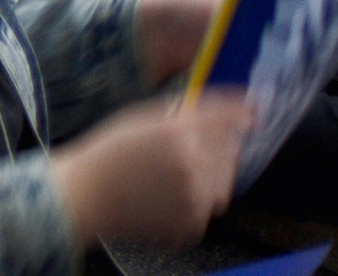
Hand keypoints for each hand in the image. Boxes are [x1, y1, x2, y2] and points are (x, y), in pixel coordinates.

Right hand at [44, 87, 248, 250]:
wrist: (85, 196)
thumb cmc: (108, 153)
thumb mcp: (141, 119)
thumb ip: (184, 115)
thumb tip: (224, 113)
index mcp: (179, 133)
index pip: (228, 119)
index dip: (243, 113)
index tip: (252, 111)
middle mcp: (193, 166)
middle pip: (231, 152)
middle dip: (219, 147)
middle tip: (189, 147)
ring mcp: (195, 199)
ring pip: (224, 183)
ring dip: (211, 175)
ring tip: (175, 173)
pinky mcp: (192, 226)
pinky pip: (207, 208)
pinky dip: (195, 200)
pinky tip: (166, 194)